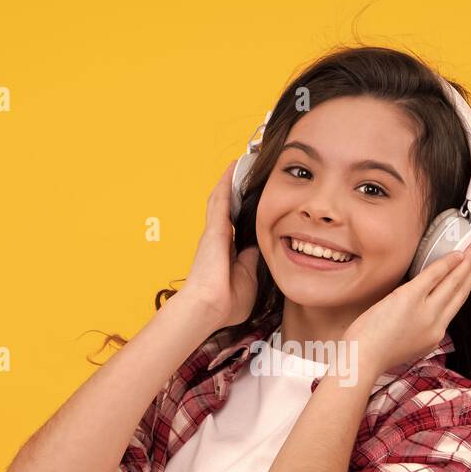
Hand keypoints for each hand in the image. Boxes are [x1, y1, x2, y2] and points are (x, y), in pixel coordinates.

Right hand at [179, 160, 260, 328]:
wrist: (208, 307)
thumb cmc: (226, 303)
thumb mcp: (249, 279)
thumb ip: (254, 262)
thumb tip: (261, 247)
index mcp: (227, 252)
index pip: (237, 225)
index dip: (243, 212)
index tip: (253, 200)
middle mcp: (218, 239)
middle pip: (227, 208)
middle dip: (235, 191)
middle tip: (245, 173)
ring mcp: (214, 232)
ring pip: (221, 200)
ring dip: (230, 182)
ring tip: (239, 164)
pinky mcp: (213, 229)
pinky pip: (220, 200)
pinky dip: (226, 183)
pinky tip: (232, 168)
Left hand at [343, 242, 470, 378]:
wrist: (362, 360)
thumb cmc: (373, 353)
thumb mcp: (404, 346)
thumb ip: (415, 331)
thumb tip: (414, 314)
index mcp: (433, 337)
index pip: (453, 308)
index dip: (465, 288)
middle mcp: (435, 325)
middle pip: (459, 293)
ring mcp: (425, 312)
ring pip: (453, 283)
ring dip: (468, 263)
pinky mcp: (410, 298)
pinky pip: (433, 276)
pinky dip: (446, 263)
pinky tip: (457, 254)